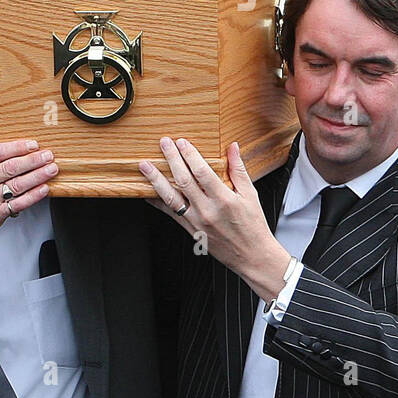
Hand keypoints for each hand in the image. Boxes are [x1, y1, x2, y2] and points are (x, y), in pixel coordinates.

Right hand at [0, 120, 58, 256]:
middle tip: (48, 155)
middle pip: (10, 167)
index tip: (33, 144)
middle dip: (33, 160)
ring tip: (51, 168)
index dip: (18, 147)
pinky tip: (44, 188)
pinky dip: (33, 196)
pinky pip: (18, 204)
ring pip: (17, 184)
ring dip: (38, 176)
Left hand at [139, 139, 288, 301]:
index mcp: (224, 199)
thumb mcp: (251, 195)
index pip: (202, 172)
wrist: (251, 256)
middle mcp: (207, 211)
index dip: (190, 155)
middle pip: (184, 180)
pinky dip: (157, 202)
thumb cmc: (253, 226)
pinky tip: (147, 192)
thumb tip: (233, 147)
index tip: (182, 142)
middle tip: (164, 144)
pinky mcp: (190, 230)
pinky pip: (170, 213)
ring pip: (171, 197)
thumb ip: (239, 169)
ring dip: (156, 180)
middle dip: (172, 159)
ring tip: (145, 166)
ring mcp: (196, 222)